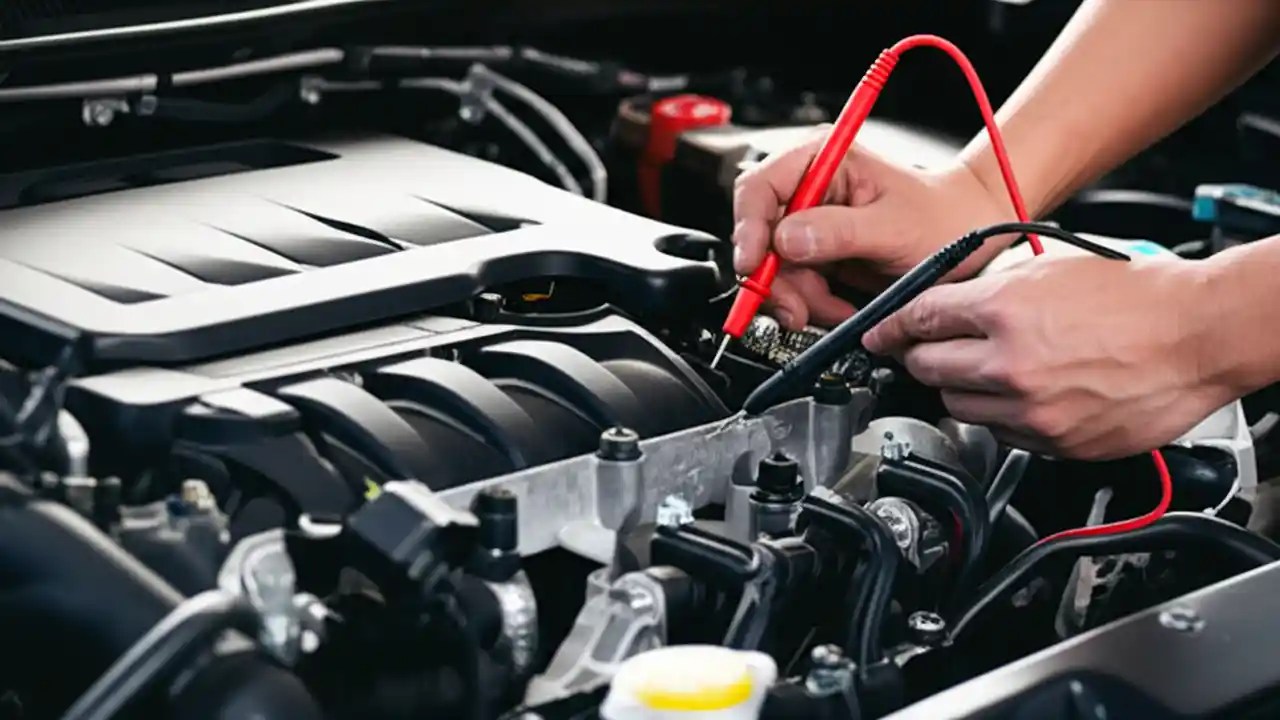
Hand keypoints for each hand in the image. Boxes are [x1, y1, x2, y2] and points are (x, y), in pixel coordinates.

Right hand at [731, 135, 1014, 330]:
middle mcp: (810, 188)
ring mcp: (811, 223)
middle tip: (794, 308)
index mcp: (822, 159)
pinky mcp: (818, 254)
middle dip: (775, 278)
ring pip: (774, 267)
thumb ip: (839, 232)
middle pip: (759, 235)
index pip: (759, 189)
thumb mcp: (894, 226)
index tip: (753, 267)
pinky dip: (811, 303)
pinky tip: (837, 306)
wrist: (971, 240)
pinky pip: (794, 284)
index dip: (748, 230)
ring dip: (797, 297)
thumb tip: (788, 241)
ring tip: (833, 308)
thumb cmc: (944, 219)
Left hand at [862, 255, 1228, 459]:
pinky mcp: (1053, 440)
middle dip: (921, 358)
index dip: (893, 328)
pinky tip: (1025, 394)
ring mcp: (1030, 407)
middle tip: (928, 352)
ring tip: (990, 372)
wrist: (1196, 335)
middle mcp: (1009, 362)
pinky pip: (1001, 433)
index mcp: (1004, 309)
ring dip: (960, 390)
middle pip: (927, 369)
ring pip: (957, 407)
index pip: (919, 318)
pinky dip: (1002, 416)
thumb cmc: (1136, 296)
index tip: (882, 336)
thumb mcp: (1050, 268)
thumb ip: (991, 290)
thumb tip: (948, 306)